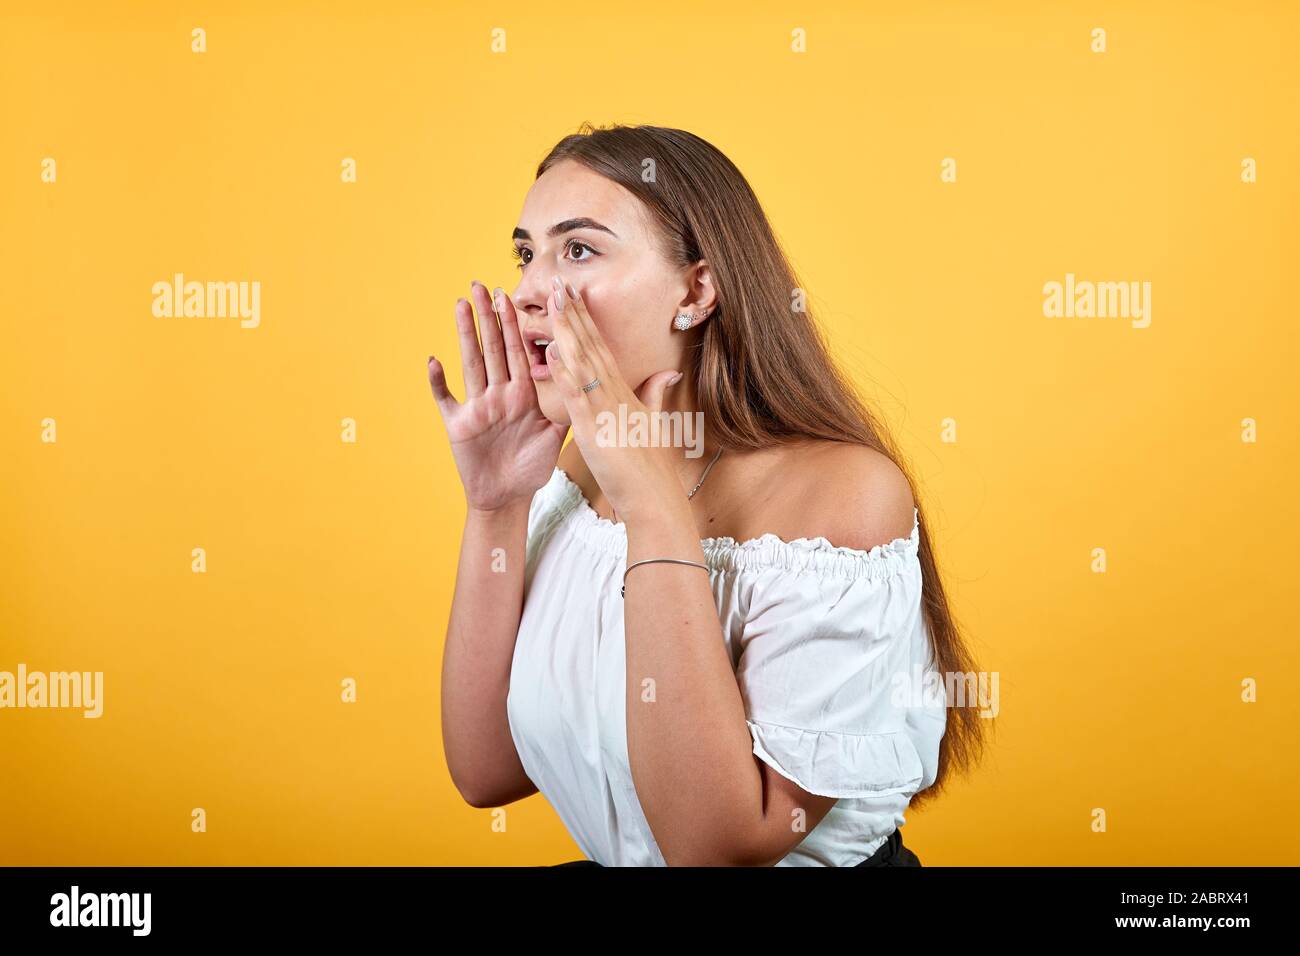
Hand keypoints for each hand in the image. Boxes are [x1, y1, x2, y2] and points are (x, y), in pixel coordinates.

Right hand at [427, 281, 568, 512]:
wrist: (507, 497)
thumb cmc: (531, 466)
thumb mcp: (554, 435)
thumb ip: (567, 407)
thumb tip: (592, 383)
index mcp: (522, 393)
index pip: (518, 351)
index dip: (514, 323)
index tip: (511, 293)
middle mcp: (498, 394)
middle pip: (493, 348)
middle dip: (488, 316)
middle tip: (480, 284)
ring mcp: (477, 407)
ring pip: (471, 363)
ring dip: (466, 334)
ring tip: (461, 304)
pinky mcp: (458, 425)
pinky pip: (445, 400)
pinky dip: (438, 382)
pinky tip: (433, 361)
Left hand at [542, 275, 686, 522]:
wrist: (655, 498)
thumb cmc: (651, 468)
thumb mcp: (654, 424)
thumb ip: (657, 395)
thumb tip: (669, 372)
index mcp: (624, 392)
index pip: (602, 348)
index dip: (587, 321)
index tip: (574, 296)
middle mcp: (615, 394)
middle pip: (591, 346)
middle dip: (574, 314)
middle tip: (560, 283)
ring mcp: (605, 409)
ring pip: (583, 362)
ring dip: (567, 331)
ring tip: (554, 302)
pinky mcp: (596, 429)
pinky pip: (578, 396)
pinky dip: (565, 373)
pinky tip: (552, 353)